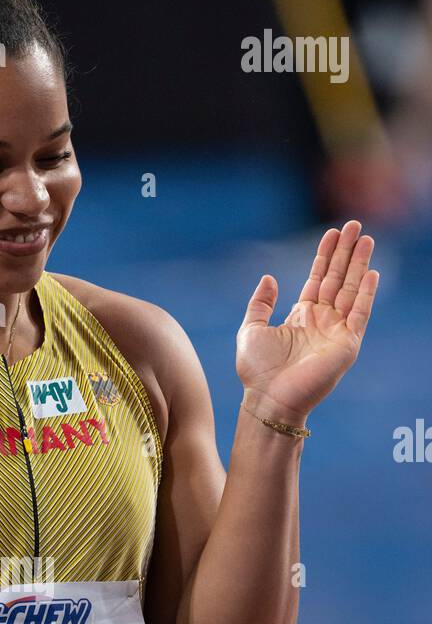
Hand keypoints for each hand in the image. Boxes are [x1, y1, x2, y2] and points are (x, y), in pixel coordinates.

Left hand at [236, 220, 379, 420]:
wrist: (268, 399)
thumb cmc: (257, 371)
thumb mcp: (251, 329)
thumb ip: (261, 303)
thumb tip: (269, 277)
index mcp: (301, 316)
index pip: (318, 278)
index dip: (326, 255)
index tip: (333, 232)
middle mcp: (322, 321)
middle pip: (338, 279)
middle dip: (346, 252)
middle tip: (355, 225)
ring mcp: (336, 332)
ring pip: (351, 290)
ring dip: (359, 265)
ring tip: (366, 238)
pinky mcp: (346, 345)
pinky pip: (360, 314)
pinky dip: (367, 294)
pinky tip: (372, 273)